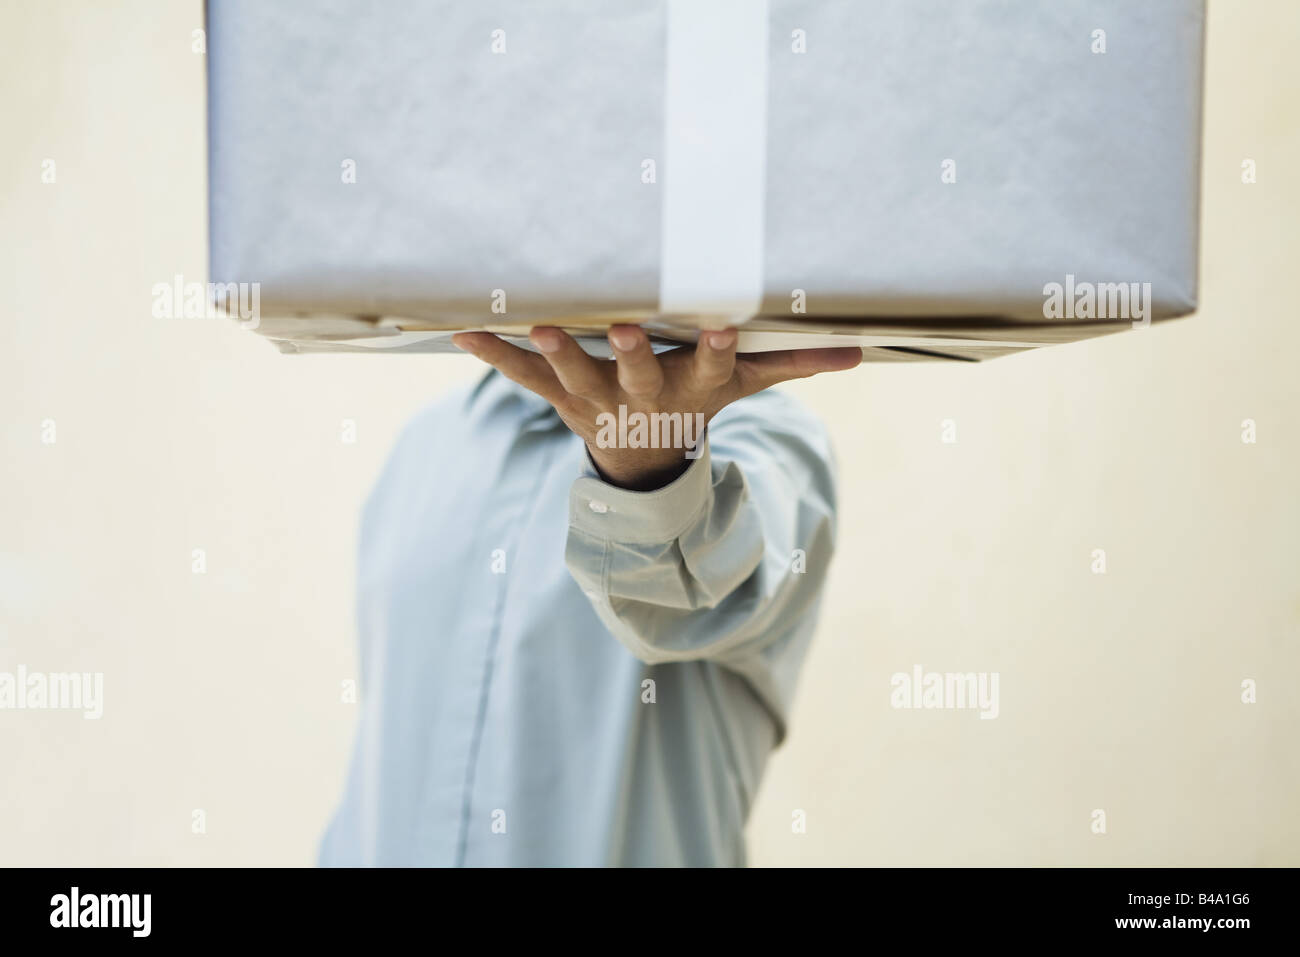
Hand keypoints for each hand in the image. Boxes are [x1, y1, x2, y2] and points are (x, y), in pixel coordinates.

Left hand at [452, 325, 860, 490]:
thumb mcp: (743, 388)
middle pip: (638, 374)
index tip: (722, 323)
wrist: (641, 459)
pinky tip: (462, 329)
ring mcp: (596, 399)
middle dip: (632, 354)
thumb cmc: (695, 403)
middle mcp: (643, 397)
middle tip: (623, 329)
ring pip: (575, 375)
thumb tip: (859, 351)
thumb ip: (794, 365)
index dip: (716, 348)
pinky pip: (523, 377)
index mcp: (690, 388)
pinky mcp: (559, 396)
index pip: (711, 368)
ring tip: (536, 324)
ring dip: (555, 352)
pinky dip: (495, 355)